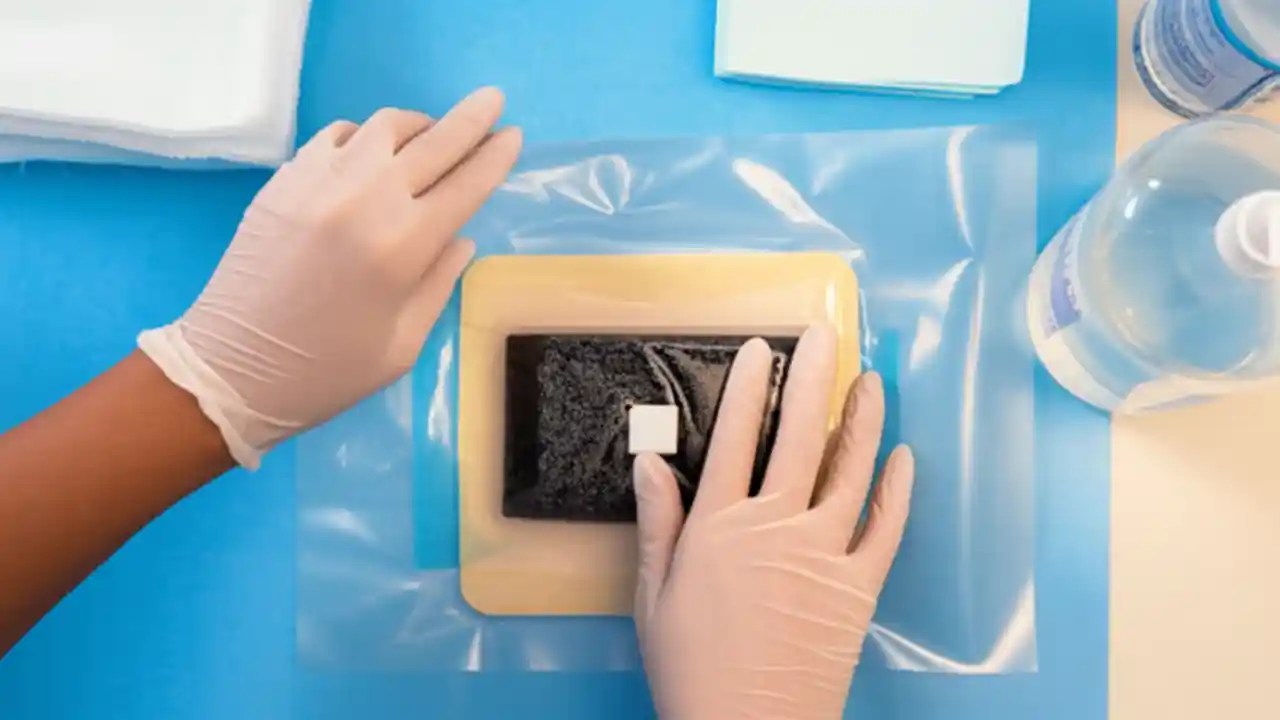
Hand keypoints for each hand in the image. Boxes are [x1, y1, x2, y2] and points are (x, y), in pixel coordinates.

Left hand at [139, 87, 521, 467]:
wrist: (232, 368)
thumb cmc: (327, 371)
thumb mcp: (404, 344)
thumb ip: (438, 283)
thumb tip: (460, 237)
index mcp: (405, 246)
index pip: (467, 184)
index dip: (496, 157)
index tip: (515, 136)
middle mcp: (368, 199)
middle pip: (435, 141)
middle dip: (472, 119)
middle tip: (493, 100)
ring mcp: (321, 181)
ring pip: (384, 126)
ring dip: (417, 124)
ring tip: (429, 134)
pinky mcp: (286, 179)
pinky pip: (337, 135)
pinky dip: (364, 136)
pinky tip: (370, 154)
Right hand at [633, 326, 914, 718]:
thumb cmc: (690, 666)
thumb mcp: (654, 595)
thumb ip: (658, 524)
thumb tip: (650, 460)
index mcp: (721, 527)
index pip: (735, 438)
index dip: (749, 387)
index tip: (761, 347)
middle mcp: (776, 526)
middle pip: (798, 437)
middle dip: (813, 378)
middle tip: (827, 333)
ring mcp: (825, 553)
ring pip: (849, 470)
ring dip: (862, 421)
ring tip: (871, 380)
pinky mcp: (860, 585)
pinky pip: (885, 527)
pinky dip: (896, 489)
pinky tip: (903, 456)